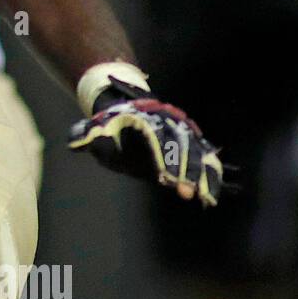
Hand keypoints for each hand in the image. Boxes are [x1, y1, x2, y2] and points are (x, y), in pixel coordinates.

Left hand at [68, 79, 223, 206]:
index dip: (163, 162)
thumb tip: (76, 144)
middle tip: (189, 194)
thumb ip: (89, 138)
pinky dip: (213, 169)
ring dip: (204, 174)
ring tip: (209, 196)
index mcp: (146, 122)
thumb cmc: (110, 123)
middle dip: (186, 172)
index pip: (157, 144)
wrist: (128, 101)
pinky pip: (205, 154)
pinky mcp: (190, 138)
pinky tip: (221, 186)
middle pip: (181, 149)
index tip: (167, 181)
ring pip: (197, 151)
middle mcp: (169, 124)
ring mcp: (182, 130)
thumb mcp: (97, 128)